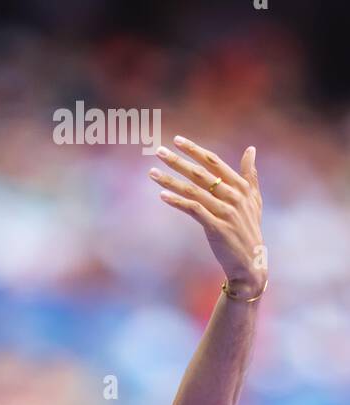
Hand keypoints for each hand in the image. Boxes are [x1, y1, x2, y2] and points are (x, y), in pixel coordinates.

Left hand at [149, 136, 264, 295]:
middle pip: (200, 173)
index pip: (213, 162)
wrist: (250, 262)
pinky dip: (177, 201)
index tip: (177, 140)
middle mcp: (233, 196)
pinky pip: (193, 210)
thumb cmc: (248, 230)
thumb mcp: (253, 200)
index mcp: (241, 186)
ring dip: (170, 180)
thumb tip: (251, 149)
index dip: (195, 150)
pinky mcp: (216, 227)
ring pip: (193, 190)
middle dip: (178, 161)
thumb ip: (250, 175)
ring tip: (152, 172)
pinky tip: (162, 196)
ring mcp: (225, 212)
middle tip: (158, 151)